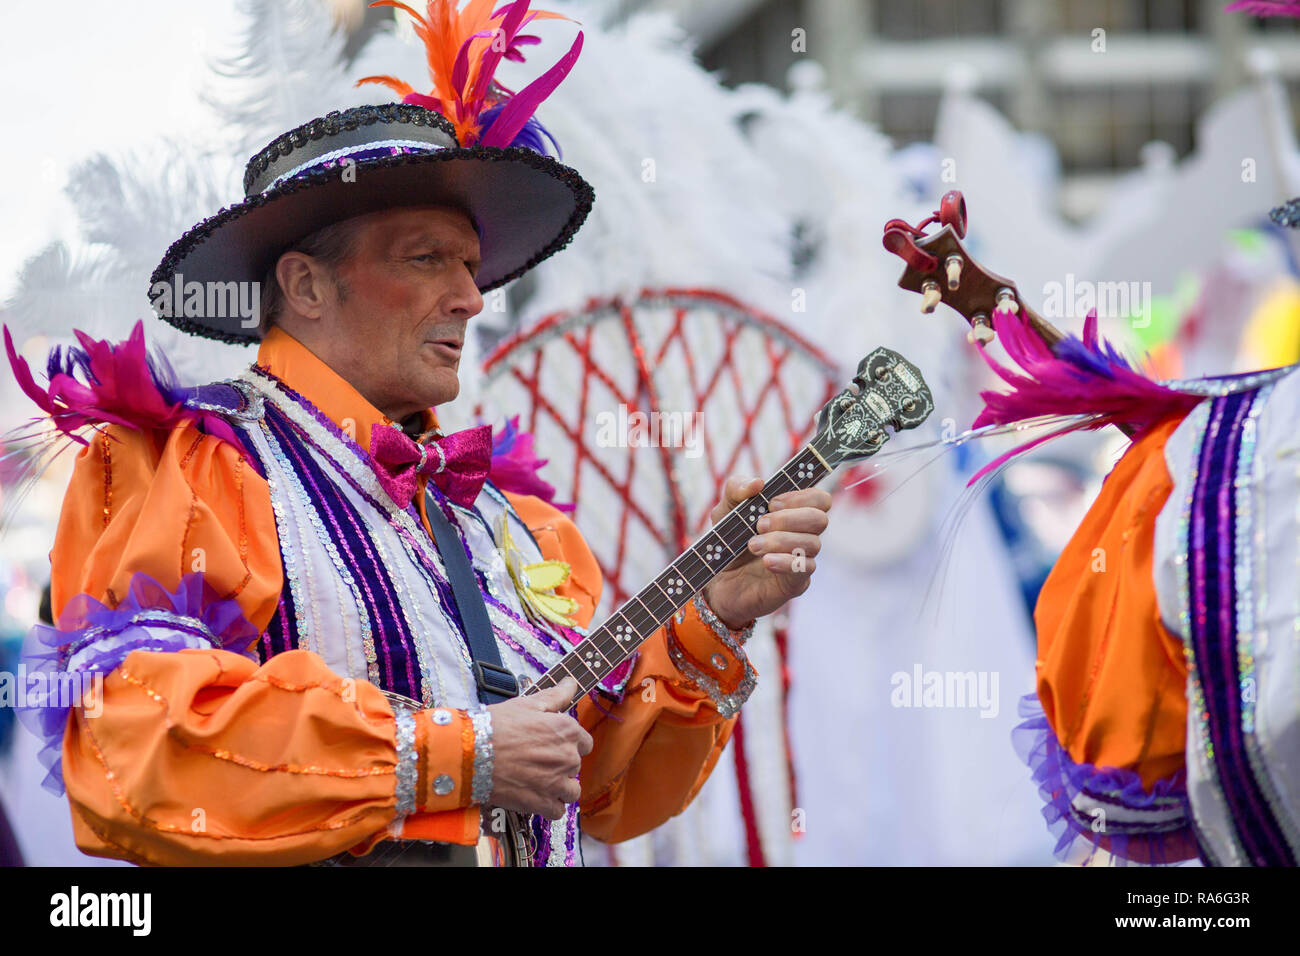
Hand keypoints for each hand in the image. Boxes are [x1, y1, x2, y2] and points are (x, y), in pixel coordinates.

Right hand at [485, 678, 592, 820]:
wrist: (471, 753)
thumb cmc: (496, 726)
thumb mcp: (527, 703)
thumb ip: (555, 696)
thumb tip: (571, 683)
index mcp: (567, 731)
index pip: (584, 742)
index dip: (568, 743)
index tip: (552, 745)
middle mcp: (567, 757)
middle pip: (574, 765)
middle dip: (559, 764)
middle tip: (536, 760)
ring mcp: (556, 782)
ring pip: (571, 790)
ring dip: (559, 787)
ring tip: (538, 780)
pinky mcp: (542, 802)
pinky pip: (558, 810)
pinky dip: (549, 806)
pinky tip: (535, 795)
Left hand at [701, 475, 830, 628]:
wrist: (718, 579)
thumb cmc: (729, 541)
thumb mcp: (726, 509)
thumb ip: (737, 489)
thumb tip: (757, 483)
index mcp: (794, 513)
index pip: (819, 499)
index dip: (801, 497)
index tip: (772, 503)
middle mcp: (804, 534)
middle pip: (820, 519)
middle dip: (789, 519)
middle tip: (760, 525)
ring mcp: (802, 559)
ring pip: (813, 544)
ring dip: (780, 541)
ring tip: (752, 545)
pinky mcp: (796, 582)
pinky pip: (805, 568)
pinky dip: (785, 562)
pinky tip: (766, 561)